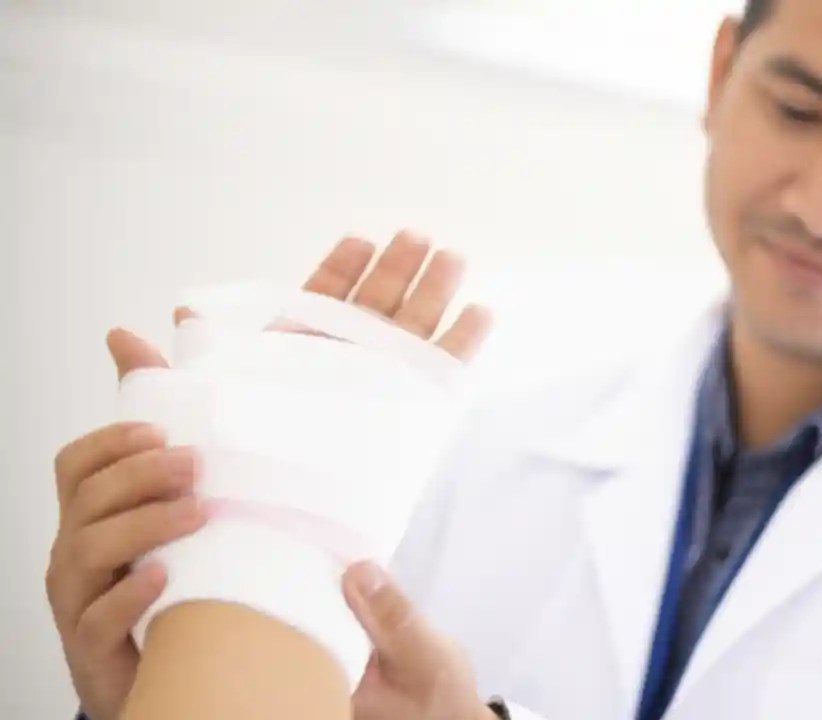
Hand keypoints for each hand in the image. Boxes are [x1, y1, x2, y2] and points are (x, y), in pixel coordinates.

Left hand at [47, 231, 490, 718]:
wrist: (283, 549)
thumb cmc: (241, 486)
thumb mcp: (199, 425)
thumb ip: (172, 380)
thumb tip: (125, 338)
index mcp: (293, 363)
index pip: (318, 302)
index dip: (338, 270)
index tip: (357, 241)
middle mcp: (339, 373)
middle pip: (374, 308)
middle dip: (397, 269)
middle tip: (417, 238)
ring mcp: (378, 394)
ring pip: (411, 332)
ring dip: (433, 292)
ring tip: (451, 257)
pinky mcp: (410, 420)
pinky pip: (441, 377)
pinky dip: (461, 345)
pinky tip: (479, 313)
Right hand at [47, 333, 202, 719]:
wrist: (157, 674)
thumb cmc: (162, 585)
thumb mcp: (168, 513)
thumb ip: (160, 438)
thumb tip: (129, 339)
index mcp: (89, 518)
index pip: (77, 465)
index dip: (111, 441)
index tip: (160, 429)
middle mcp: (75, 554)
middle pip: (89, 499)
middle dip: (141, 475)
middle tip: (196, 463)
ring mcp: (78, 600)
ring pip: (91, 550)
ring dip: (146, 524)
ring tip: (197, 513)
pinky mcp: (93, 648)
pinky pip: (100, 618)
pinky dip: (132, 595)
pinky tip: (166, 577)